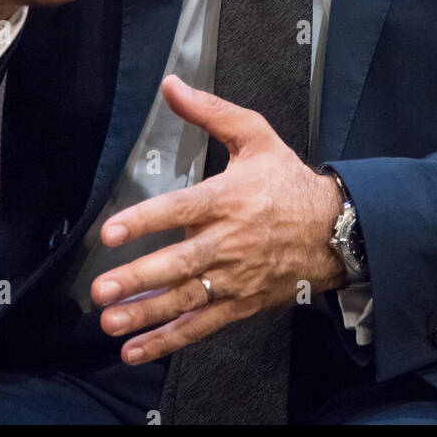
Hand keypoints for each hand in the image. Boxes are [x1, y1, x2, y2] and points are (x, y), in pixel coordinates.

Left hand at [91, 74, 347, 364]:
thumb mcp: (256, 136)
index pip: (181, 209)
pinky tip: (135, 350)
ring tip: (110, 322)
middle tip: (101, 287)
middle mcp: (229, 241)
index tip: (110, 232)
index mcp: (230, 198)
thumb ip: (211, 112)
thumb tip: (171, 85)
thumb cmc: (288, 180)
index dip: (145, 220)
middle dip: (139, 277)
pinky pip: (201, 325)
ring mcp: (235, 277)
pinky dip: (169, 340)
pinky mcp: (240, 304)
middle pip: (180, 262)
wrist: (334, 229)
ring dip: (146, 313)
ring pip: (186, 298)